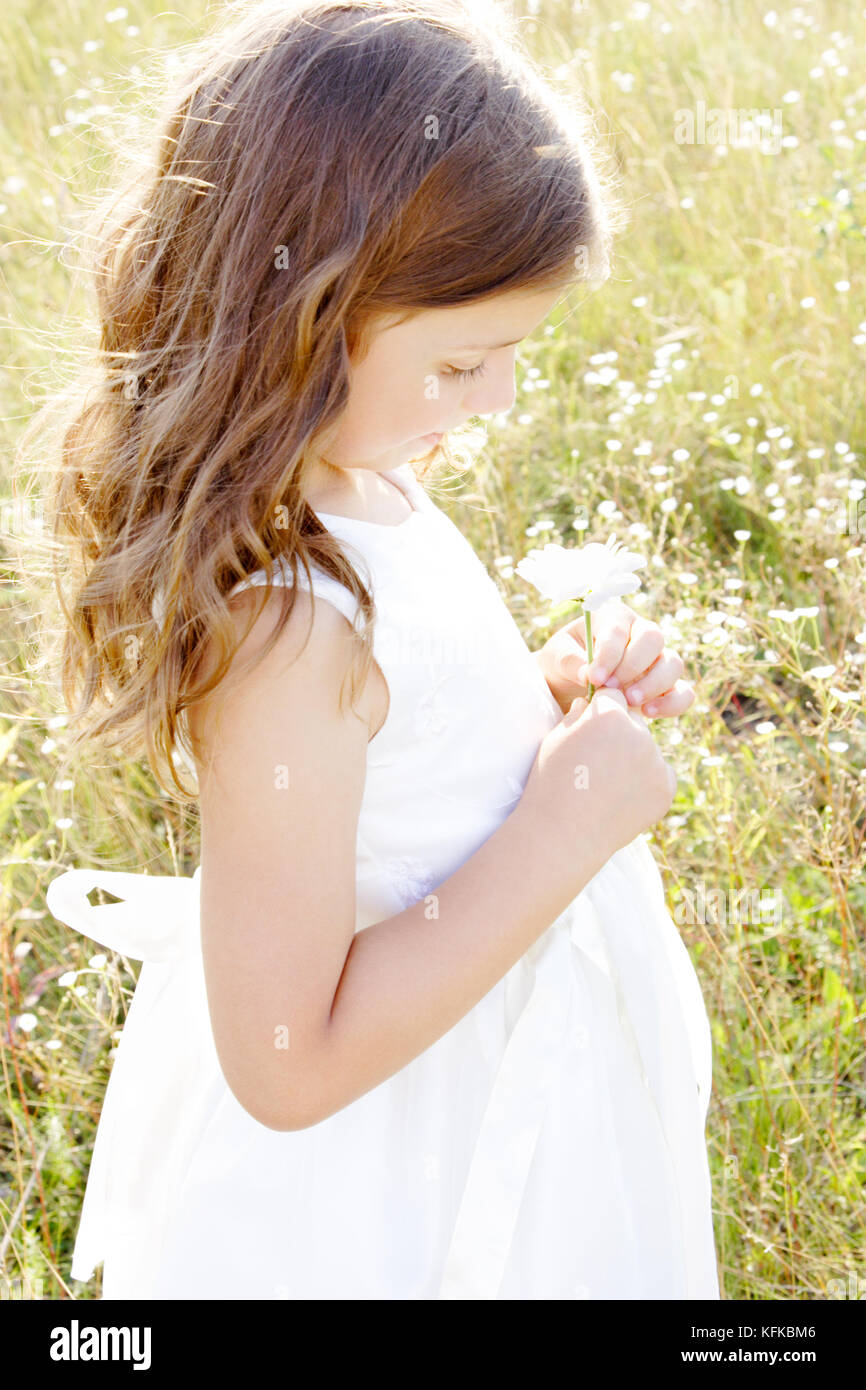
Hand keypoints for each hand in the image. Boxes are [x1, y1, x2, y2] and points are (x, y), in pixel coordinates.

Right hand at [517, 688, 677, 890]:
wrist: (563, 835)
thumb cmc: (551, 783)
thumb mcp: (555, 739)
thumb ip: (577, 715)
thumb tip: (589, 701)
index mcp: (609, 715)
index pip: (613, 696)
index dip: (599, 712)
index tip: (589, 730)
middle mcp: (639, 733)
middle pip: (634, 722)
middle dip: (620, 734)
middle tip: (597, 762)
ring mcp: (656, 762)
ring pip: (647, 749)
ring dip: (634, 758)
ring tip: (606, 785)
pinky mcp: (666, 789)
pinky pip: (660, 775)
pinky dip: (646, 783)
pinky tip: (620, 798)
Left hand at [535, 600, 694, 718]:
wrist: (570, 684)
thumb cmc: (564, 662)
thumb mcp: (556, 657)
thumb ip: (570, 661)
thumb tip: (589, 675)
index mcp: (614, 618)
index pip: (620, 628)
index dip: (609, 653)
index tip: (594, 678)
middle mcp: (641, 634)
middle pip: (654, 639)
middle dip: (633, 665)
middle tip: (611, 688)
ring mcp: (657, 660)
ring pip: (673, 664)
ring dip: (653, 684)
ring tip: (629, 702)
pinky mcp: (665, 686)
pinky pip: (683, 692)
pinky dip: (672, 703)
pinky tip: (647, 714)